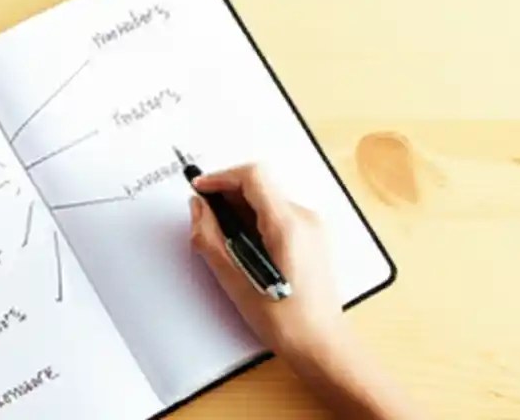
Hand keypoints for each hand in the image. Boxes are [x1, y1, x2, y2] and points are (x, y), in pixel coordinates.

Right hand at [188, 164, 343, 361]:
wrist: (321, 344)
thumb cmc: (286, 321)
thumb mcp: (234, 281)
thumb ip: (210, 239)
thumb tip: (198, 210)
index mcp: (287, 225)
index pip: (252, 176)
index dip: (221, 177)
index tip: (201, 189)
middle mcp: (304, 219)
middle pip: (259, 186)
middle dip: (228, 196)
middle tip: (207, 219)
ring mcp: (312, 227)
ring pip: (267, 200)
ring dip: (241, 211)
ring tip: (226, 242)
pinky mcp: (312, 237)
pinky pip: (278, 215)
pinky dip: (256, 222)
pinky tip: (246, 250)